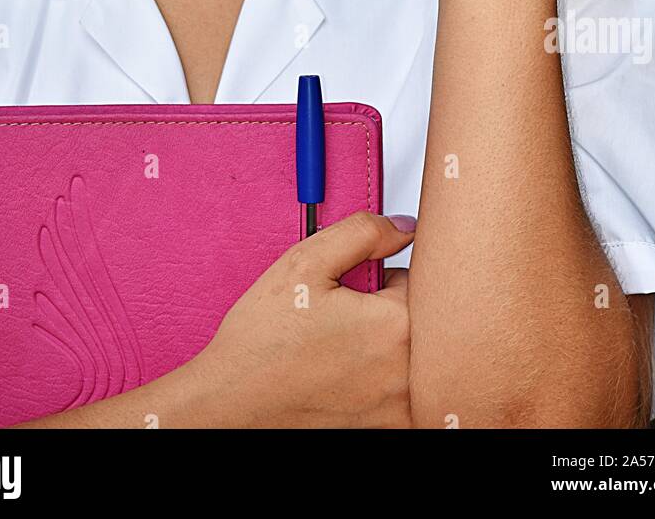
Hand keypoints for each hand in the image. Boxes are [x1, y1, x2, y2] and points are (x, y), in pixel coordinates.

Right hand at [193, 211, 414, 428]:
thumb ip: (362, 233)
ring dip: (387, 342)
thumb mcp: (305, 263)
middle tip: (347, 316)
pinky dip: (383, 377)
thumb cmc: (262, 343)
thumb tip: (405, 226)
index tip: (360, 286)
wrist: (233, 404)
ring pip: (413, 353)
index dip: (386, 276)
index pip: (421, 279)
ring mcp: (400, 406)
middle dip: (390, 307)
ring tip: (341, 345)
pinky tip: (344, 373)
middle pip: (422, 318)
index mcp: (395, 326)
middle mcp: (407, 373)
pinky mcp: (390, 428)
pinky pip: (406, 390)